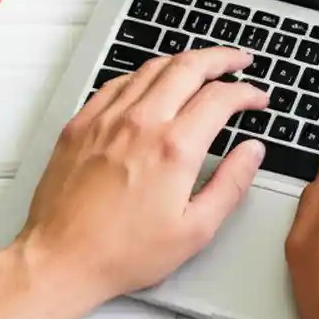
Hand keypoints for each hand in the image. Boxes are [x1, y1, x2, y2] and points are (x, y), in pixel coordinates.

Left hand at [14, 47, 268, 307]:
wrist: (60, 260)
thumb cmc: (123, 252)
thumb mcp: (196, 229)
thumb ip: (232, 184)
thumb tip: (252, 152)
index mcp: (174, 148)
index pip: (220, 98)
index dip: (247, 92)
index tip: (257, 98)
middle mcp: (141, 123)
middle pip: (188, 67)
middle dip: (221, 58)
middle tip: (239, 60)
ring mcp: (107, 119)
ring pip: (153, 67)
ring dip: (185, 60)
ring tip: (203, 64)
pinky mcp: (81, 124)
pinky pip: (118, 82)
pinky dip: (144, 74)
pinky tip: (153, 81)